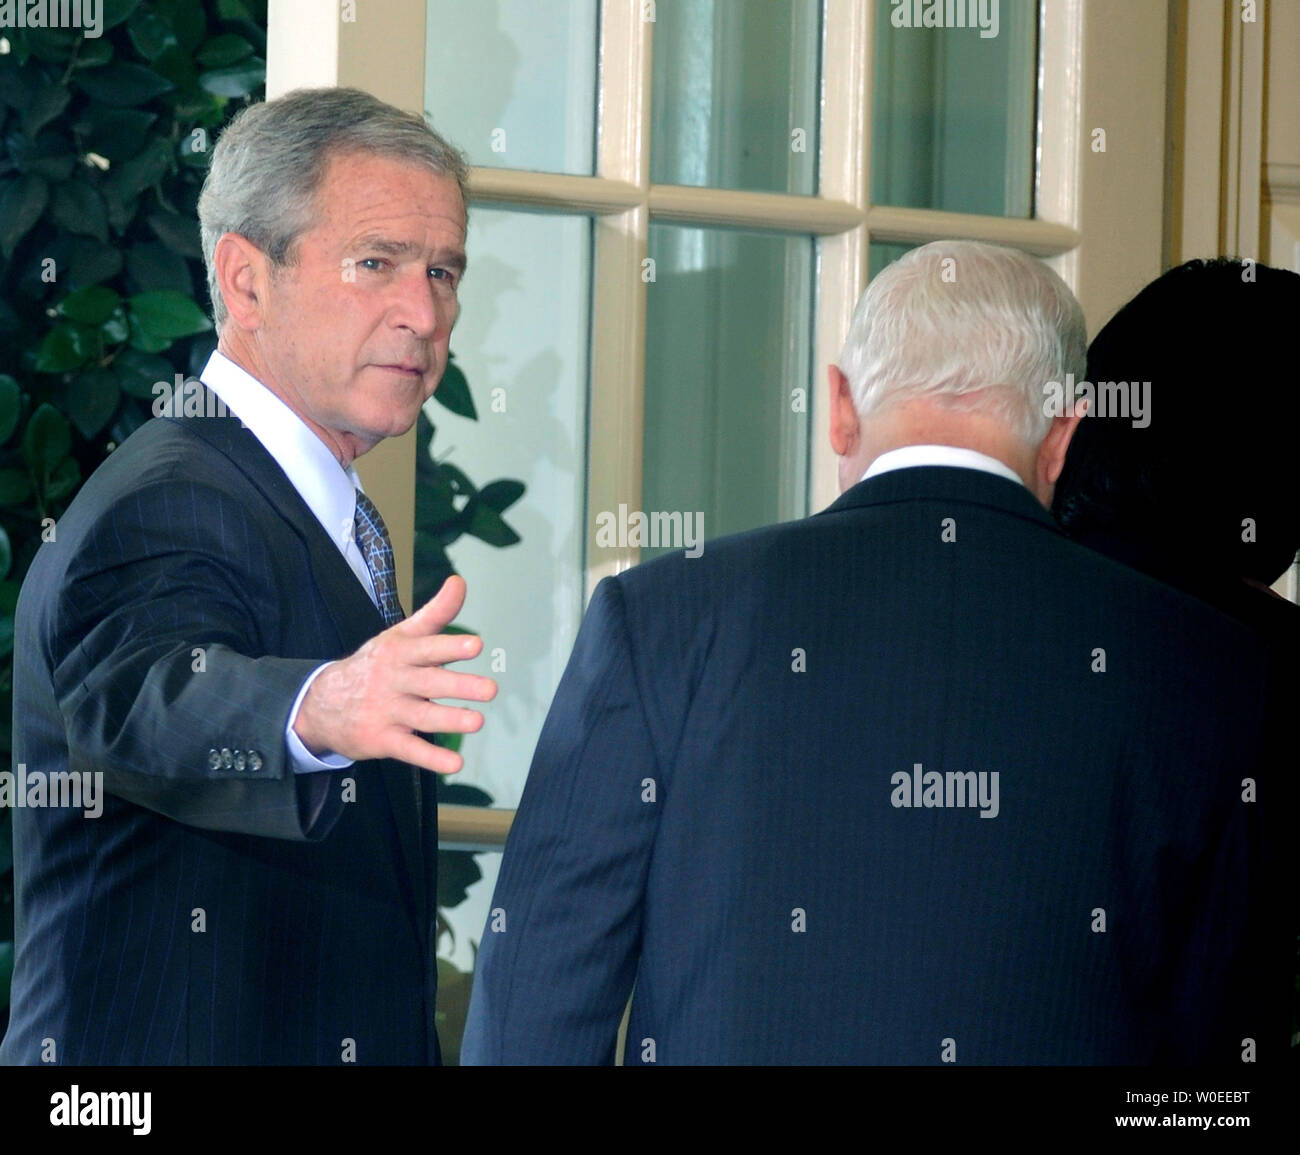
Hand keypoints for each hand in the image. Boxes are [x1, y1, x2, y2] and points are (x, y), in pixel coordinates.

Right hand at [293, 575, 496, 772]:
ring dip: (450, 720)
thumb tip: (460, 581)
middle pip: (429, 682)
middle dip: (459, 685)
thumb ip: (436, 613)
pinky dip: (431, 758)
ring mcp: (386, 711)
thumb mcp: (400, 635)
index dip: (450, 647)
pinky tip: (455, 763)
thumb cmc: (374, 666)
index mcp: (400, 652)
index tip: (476, 645)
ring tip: (477, 722)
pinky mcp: (382, 739)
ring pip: (421, 716)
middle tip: (489, 689)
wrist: (320, 704)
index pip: (427, 647)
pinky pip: (410, 750)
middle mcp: (394, 680)